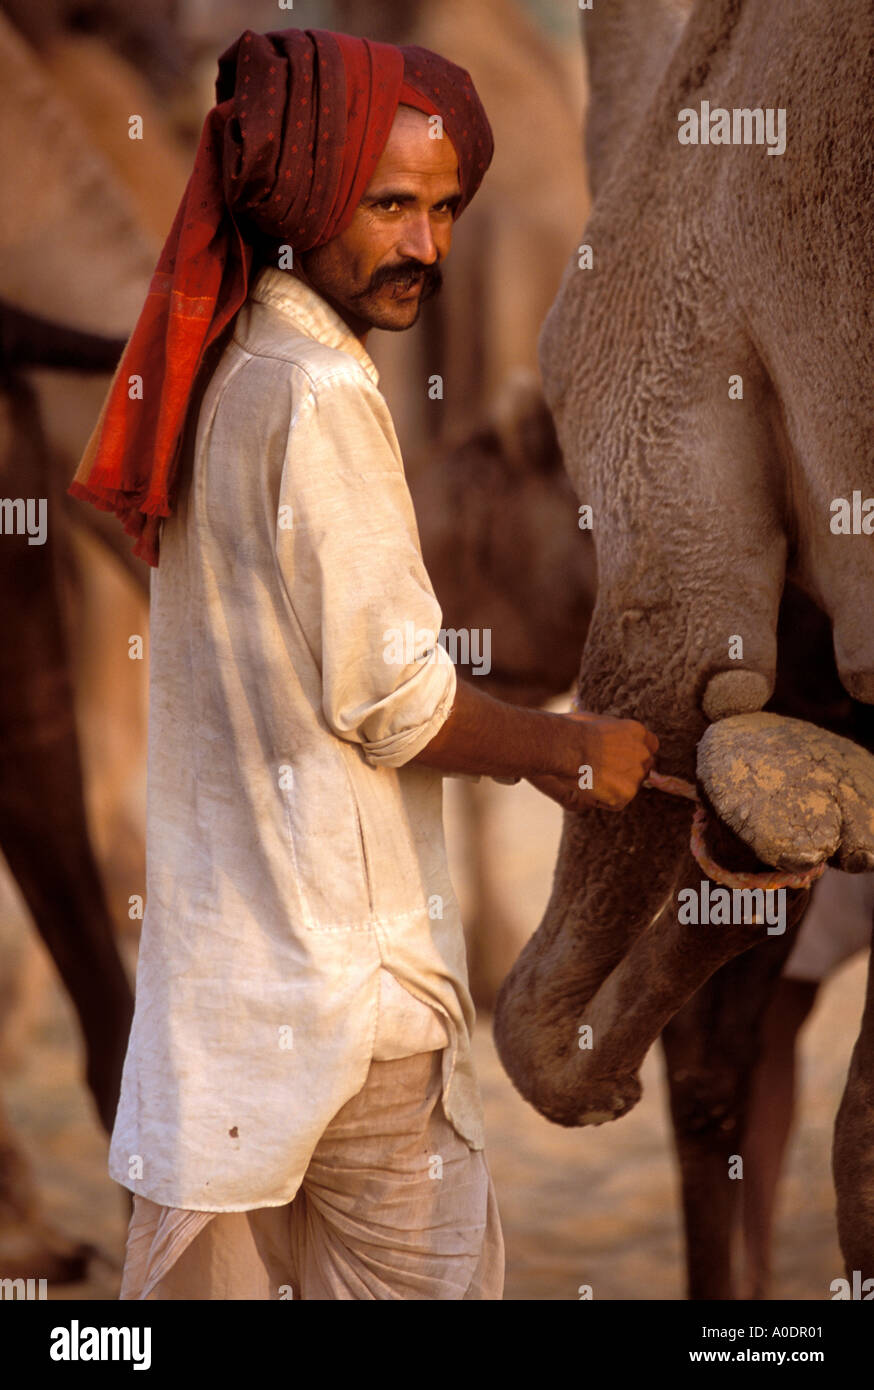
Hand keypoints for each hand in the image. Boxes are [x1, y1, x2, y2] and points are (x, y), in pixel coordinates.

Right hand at [528, 711, 658, 812]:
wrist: (569, 748)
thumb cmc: (576, 731)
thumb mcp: (602, 721)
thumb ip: (616, 733)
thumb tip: (612, 738)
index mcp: (639, 733)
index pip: (650, 747)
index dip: (635, 755)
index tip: (620, 758)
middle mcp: (644, 755)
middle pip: (642, 770)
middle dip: (626, 773)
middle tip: (602, 772)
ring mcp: (636, 776)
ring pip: (628, 788)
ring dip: (612, 787)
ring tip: (590, 777)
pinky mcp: (625, 795)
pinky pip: (615, 803)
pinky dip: (602, 800)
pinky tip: (589, 787)